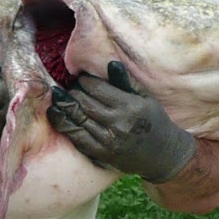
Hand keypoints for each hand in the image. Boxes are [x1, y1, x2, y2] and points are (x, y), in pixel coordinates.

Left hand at [48, 60, 194, 182]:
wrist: (163, 155)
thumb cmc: (154, 120)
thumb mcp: (145, 98)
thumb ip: (126, 81)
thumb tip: (110, 63)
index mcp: (130, 106)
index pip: (96, 88)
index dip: (84, 81)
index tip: (81, 79)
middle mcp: (118, 123)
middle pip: (84, 102)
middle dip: (73, 92)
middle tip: (70, 88)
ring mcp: (108, 140)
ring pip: (77, 117)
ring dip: (64, 105)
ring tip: (59, 97)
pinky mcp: (101, 153)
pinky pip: (76, 136)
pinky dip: (62, 123)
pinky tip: (55, 113)